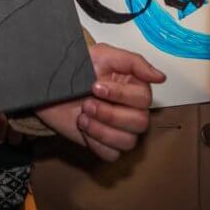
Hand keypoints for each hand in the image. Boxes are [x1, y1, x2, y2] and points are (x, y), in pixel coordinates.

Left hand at [35, 44, 162, 161]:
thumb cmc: (76, 67)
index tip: (96, 86)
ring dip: (102, 130)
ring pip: (128, 141)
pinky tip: (84, 129)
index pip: (144, 99)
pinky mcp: (104, 144)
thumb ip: (134, 62)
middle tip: (87, 104)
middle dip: (110, 114)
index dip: (120, 95)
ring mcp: (118, 129)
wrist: (48, 85)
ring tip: (83, 116)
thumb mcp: (102, 55)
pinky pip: (112, 154)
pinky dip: (96, 143)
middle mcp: (131, 109)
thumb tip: (161, 77)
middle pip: (140, 123)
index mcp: (134, 88)